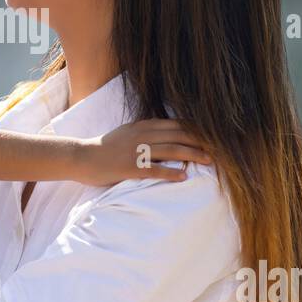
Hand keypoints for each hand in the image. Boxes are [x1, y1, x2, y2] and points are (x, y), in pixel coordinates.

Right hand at [79, 118, 212, 185]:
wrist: (83, 157)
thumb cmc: (106, 147)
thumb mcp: (128, 132)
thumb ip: (147, 132)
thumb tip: (168, 134)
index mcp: (144, 126)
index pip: (176, 125)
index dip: (196, 130)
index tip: (213, 136)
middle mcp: (143, 135)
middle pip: (178, 135)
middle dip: (201, 142)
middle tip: (219, 149)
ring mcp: (137, 151)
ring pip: (171, 150)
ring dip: (192, 155)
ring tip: (208, 161)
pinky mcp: (130, 167)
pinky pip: (155, 169)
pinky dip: (171, 172)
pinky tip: (184, 176)